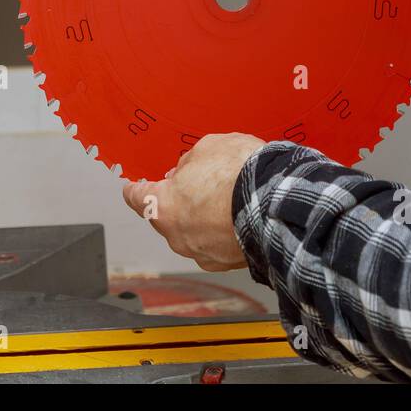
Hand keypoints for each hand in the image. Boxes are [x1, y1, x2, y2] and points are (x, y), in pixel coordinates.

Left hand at [121, 133, 264, 271]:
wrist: (277, 203)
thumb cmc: (241, 174)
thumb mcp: (208, 147)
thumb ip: (189, 161)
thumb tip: (188, 169)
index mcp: (164, 206)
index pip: (137, 198)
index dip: (135, 189)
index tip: (133, 187)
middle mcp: (178, 236)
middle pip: (169, 215)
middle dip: (181, 199)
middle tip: (200, 182)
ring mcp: (203, 253)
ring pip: (195, 231)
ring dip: (204, 218)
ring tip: (228, 197)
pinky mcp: (227, 263)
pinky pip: (218, 244)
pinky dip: (224, 232)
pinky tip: (240, 214)